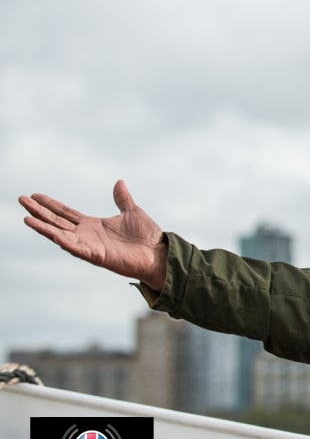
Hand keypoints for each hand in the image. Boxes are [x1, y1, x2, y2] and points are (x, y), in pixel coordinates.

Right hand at [19, 180, 167, 289]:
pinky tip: (51, 233)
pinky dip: (63, 241)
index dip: (50, 205)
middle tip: (22, 200)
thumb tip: (118, 182)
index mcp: (93, 225)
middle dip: (39, 212)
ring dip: (43, 227)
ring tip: (26, 217)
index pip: (66, 213)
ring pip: (60, 235)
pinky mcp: (96, 256)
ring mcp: (89, 246)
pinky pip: (76, 248)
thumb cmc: (147, 237)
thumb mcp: (132, 212)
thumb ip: (122, 199)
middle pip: (57, 222)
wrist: (160, 253)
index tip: (35, 196)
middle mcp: (87, 235)